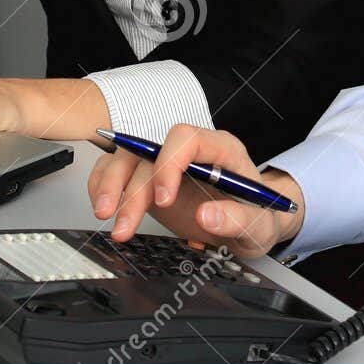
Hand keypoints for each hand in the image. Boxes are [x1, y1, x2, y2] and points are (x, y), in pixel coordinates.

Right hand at [87, 124, 304, 259]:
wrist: (250, 225)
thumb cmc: (258, 217)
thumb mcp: (260, 225)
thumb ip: (238, 219)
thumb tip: (206, 215)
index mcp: (222, 150)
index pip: (187, 139)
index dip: (169, 163)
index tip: (163, 200)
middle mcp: (190, 152)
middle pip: (150, 152)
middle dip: (132, 188)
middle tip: (124, 223)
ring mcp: (166, 164)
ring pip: (127, 158)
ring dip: (111, 186)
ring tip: (107, 218)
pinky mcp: (150, 178)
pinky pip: (117, 170)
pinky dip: (103, 185)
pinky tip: (104, 207)